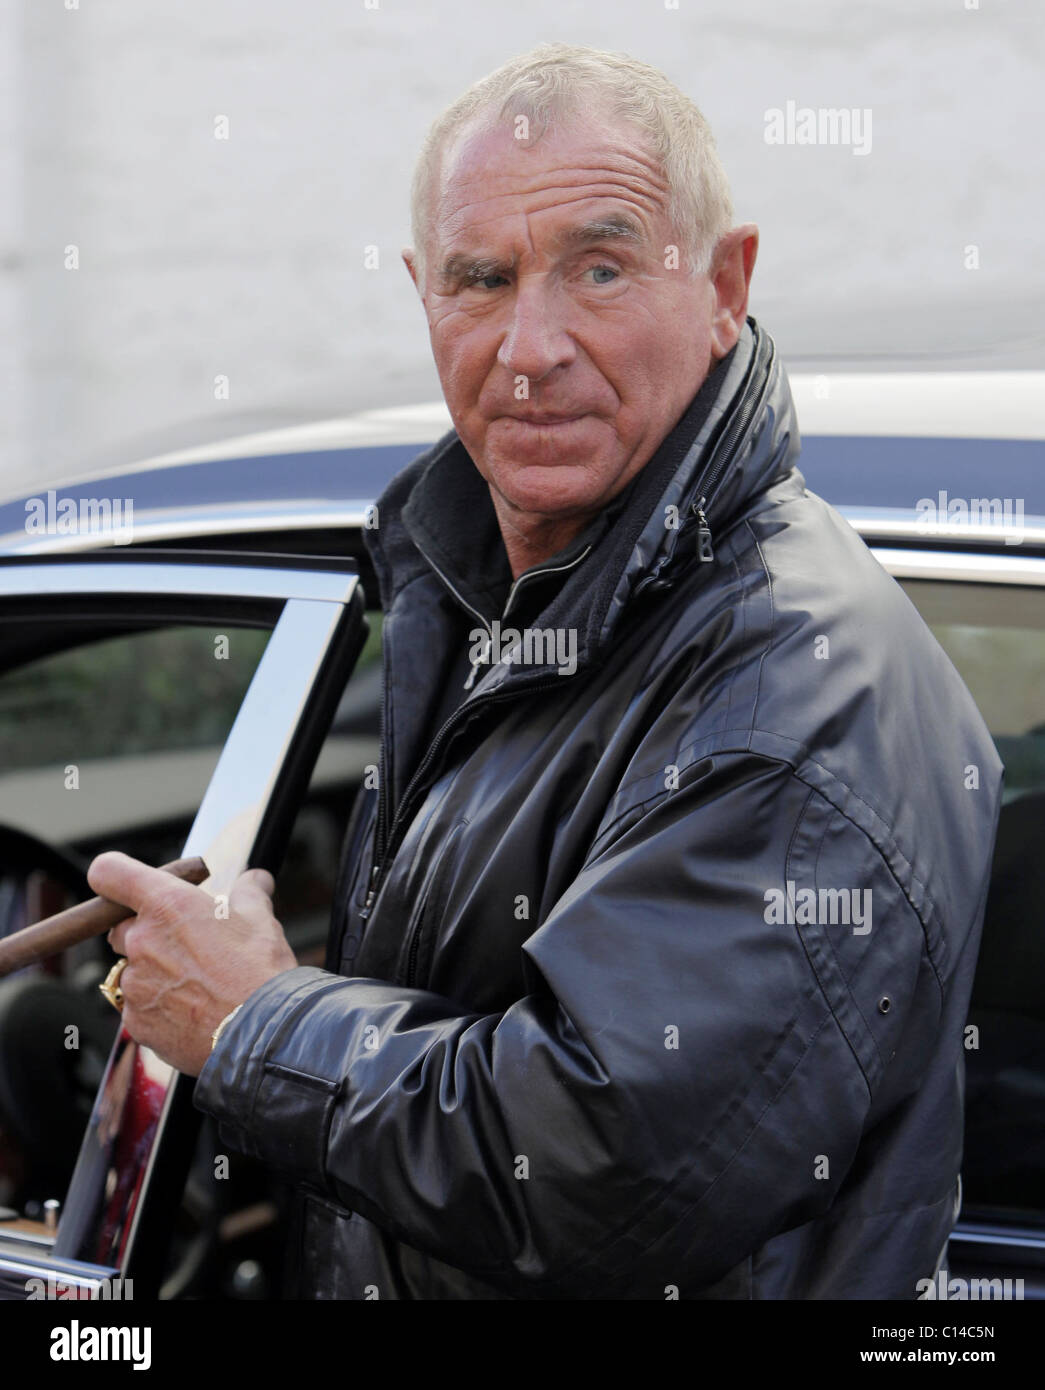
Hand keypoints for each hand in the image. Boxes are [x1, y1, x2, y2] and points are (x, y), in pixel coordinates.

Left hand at [87, 851, 297, 1076]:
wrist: (263, 1032)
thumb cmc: (260, 970)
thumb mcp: (260, 918)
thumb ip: (248, 891)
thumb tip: (255, 879)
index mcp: (167, 905)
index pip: (109, 873)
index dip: (114, 875)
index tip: (124, 883)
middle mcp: (141, 941)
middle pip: (120, 927)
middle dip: (146, 932)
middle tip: (184, 944)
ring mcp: (135, 985)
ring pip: (133, 971)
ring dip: (156, 973)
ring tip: (198, 986)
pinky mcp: (138, 1021)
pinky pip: (140, 1007)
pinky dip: (160, 1007)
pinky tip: (194, 1012)